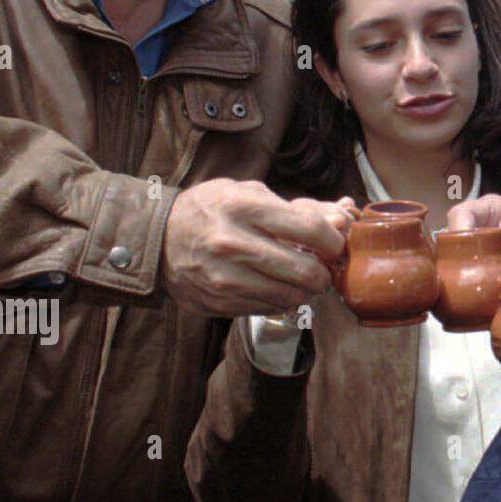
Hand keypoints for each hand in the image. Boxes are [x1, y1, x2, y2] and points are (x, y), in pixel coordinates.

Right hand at [162, 179, 349, 316]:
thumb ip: (298, 208)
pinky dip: (281, 300)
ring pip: (291, 296)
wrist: (157, 239)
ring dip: (306, 291)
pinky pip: (269, 308)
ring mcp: (224, 278)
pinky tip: (276, 286)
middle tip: (324, 268)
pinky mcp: (219, 302)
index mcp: (243, 207)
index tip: (336, 244)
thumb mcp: (250, 193)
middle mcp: (232, 244)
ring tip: (302, 278)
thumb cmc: (212, 209)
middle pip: (306, 271)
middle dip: (325, 273)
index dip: (334, 241)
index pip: (311, 231)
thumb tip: (342, 219)